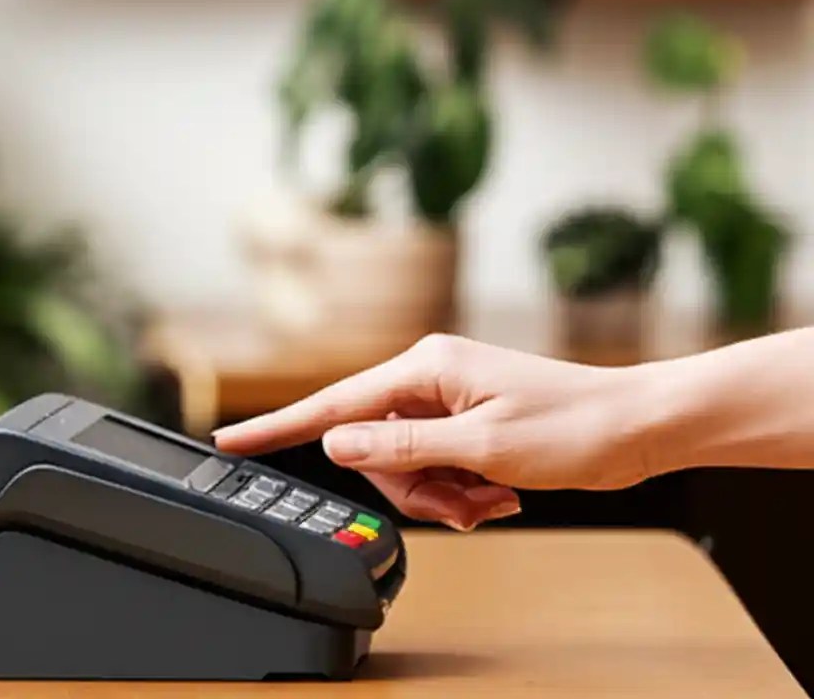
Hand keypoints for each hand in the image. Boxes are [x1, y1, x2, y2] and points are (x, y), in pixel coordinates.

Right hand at [214, 335, 660, 530]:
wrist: (637, 428)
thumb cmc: (575, 425)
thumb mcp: (482, 446)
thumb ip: (401, 447)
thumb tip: (337, 444)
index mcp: (424, 369)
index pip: (332, 404)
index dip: (277, 426)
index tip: (232, 441)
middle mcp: (428, 380)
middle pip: (372, 450)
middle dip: (412, 488)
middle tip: (462, 500)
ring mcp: (446, 403)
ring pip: (403, 467)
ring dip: (443, 495)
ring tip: (491, 496)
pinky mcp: (464, 425)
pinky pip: (434, 470)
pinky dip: (461, 493)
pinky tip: (498, 492)